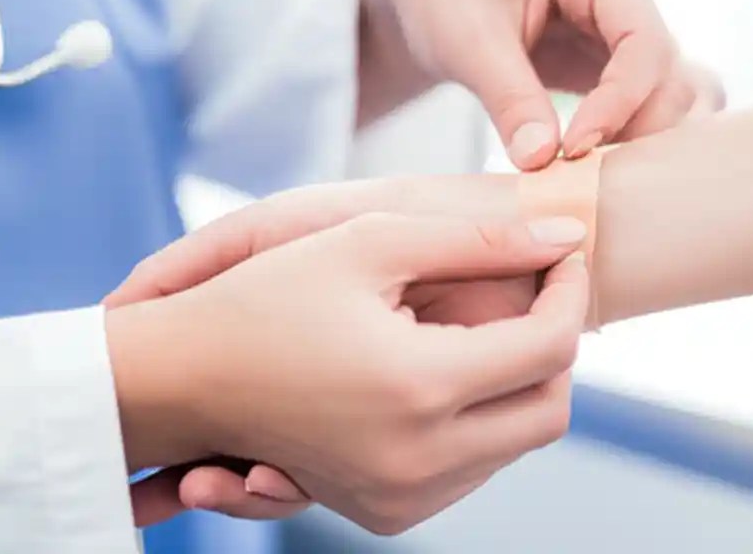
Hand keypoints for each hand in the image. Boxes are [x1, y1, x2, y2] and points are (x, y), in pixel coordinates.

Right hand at [105, 213, 588, 533]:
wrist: (181, 380)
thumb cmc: (267, 297)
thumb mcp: (369, 242)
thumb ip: (479, 239)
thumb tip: (571, 239)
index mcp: (418, 388)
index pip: (550, 346)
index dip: (569, 291)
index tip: (562, 254)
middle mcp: (420, 461)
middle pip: (550, 410)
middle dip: (556, 346)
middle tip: (534, 293)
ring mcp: (403, 497)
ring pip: (517, 444)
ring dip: (516, 384)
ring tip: (479, 326)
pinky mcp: (388, 513)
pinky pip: (473, 470)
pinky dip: (478, 420)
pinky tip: (442, 373)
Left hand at [359, 0, 724, 168]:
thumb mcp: (465, 41)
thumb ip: (508, 98)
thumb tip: (543, 162)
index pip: (643, 42)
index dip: (620, 103)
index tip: (575, 151)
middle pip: (668, 74)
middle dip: (639, 129)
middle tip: (589, 180)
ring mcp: (620, 34)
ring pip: (669, 95)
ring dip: (644, 140)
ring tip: (594, 180)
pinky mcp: (608, 69)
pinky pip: (644, 108)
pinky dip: (632, 142)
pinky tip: (596, 175)